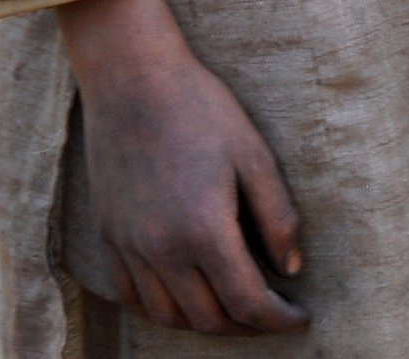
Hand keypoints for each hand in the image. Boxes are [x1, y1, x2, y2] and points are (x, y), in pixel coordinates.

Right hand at [57, 0, 307, 335]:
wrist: (133, 81)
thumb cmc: (203, 110)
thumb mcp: (255, 156)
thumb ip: (278, 217)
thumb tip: (291, 268)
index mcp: (203, 231)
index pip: (246, 302)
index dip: (277, 320)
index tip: (300, 320)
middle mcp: (160, 249)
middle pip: (206, 319)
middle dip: (246, 327)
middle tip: (274, 316)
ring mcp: (128, 246)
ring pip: (166, 315)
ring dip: (204, 323)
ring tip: (235, 310)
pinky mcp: (108, 235)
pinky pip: (131, 294)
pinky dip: (161, 308)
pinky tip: (185, 295)